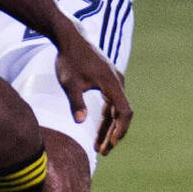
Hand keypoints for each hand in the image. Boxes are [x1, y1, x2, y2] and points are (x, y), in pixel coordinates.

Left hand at [54, 29, 132, 154]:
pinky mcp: (108, 81)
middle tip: (103, 152)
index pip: (123, 111)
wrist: (70, 39)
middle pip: (121, 113)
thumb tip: (80, 122)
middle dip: (113, 134)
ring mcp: (114, 81)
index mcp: (112, 83)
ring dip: (109, 128)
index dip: (119, 129)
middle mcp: (118, 82)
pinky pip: (111, 103)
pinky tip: (99, 131)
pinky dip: (106, 117)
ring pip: (116, 110)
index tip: (111, 144)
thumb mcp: (69, 83)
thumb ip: (76, 102)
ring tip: (99, 147)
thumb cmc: (68, 60)